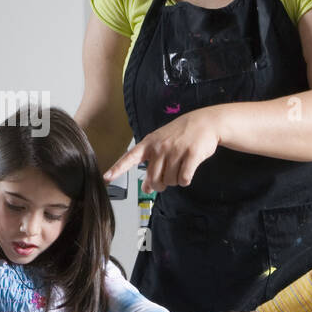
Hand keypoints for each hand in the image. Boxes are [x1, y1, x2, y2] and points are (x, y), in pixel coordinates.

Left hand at [102, 109, 220, 191]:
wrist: (204, 122)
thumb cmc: (180, 135)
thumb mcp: (161, 146)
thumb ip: (152, 166)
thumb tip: (146, 188)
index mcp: (149, 144)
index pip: (129, 158)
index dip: (117, 169)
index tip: (106, 178)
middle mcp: (160, 147)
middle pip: (153, 179)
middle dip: (160, 185)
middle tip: (166, 180)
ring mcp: (175, 150)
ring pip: (170, 181)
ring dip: (175, 181)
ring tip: (179, 168)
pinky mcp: (191, 155)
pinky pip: (184, 179)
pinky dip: (185, 180)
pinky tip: (187, 171)